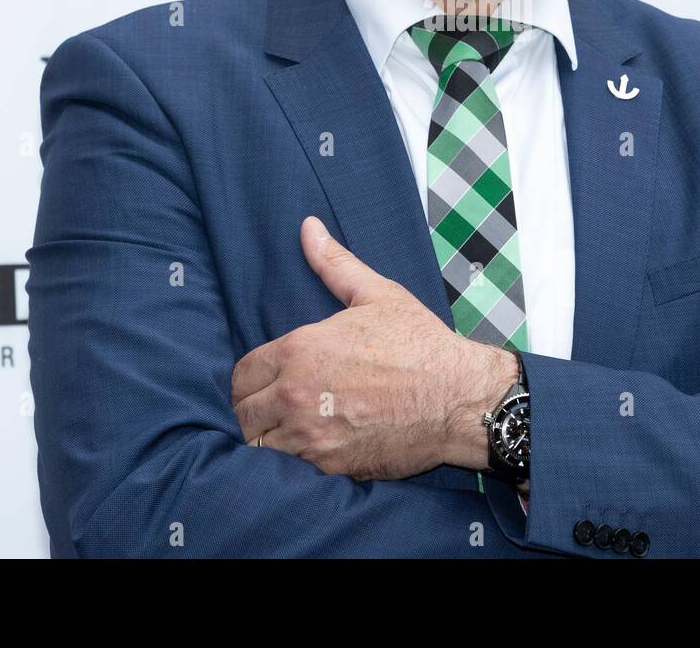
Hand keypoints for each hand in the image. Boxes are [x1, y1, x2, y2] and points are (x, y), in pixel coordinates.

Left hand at [231, 216, 517, 480]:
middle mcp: (295, 395)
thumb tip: (307, 228)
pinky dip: (295, 462)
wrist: (457, 398)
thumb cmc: (419, 344)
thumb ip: (334, 264)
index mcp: (300, 350)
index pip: (242, 374)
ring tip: (290, 430)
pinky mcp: (329, 468)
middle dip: (254, 410)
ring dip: (270, 439)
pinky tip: (314, 448)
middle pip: (242, 414)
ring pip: (259, 447)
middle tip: (275, 408)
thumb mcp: (377, 295)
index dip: (250, 378)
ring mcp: (310, 437)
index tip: (265, 381)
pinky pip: (290, 471)